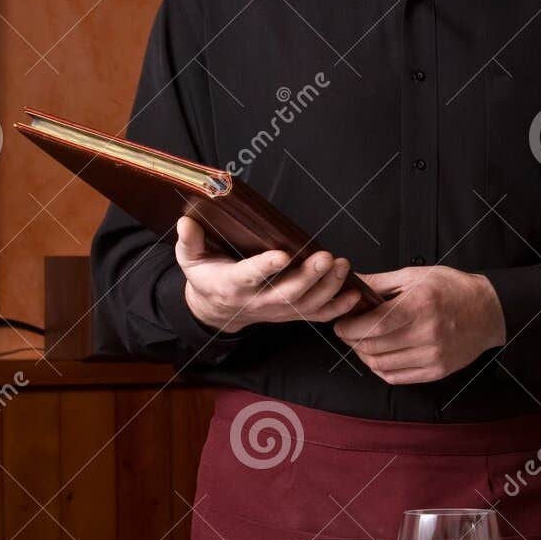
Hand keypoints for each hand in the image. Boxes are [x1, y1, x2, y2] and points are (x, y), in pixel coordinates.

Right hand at [176, 216, 362, 331]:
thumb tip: (186, 223)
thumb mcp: (189, 260)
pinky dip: (338, 307)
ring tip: (343, 265)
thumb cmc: (206, 277)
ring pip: (307, 305)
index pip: (249, 276)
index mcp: (232, 285)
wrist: (217, 310)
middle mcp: (258, 302)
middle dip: (309, 276)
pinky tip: (354, 293)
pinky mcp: (292, 314)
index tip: (281, 255)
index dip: (265, 267)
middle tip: (327, 257)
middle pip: (287, 294)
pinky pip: (318, 315)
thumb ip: (189, 241)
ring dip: (329, 287)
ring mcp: (278, 311)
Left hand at [331, 264, 505, 383]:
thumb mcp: (416, 275)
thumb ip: (380, 282)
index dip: (349, 328)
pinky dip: (380, 368)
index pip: (373, 325)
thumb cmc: (453, 289)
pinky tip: (380, 355)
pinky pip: (396, 377)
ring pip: (381, 365)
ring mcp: (433, 355)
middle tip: (349, 331)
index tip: (341, 324)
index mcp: (420, 305)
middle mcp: (427, 333)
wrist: (489, 311)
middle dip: (352, 341)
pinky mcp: (437, 371)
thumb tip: (350, 284)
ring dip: (364, 355)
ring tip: (363, 342)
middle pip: (373, 347)